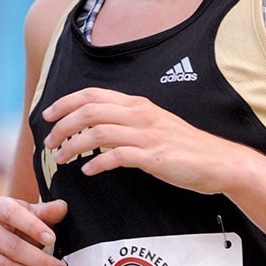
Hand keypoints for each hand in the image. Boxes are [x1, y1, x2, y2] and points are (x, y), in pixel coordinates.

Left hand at [41, 87, 243, 193]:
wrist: (217, 161)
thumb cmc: (183, 146)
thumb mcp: (153, 124)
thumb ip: (126, 122)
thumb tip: (96, 127)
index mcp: (137, 104)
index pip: (93, 94)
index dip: (65, 102)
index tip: (48, 115)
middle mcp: (139, 114)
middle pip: (89, 110)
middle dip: (62, 125)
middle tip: (49, 141)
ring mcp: (147, 135)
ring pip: (98, 132)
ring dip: (73, 145)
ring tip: (61, 158)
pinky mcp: (153, 157)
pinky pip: (117, 156)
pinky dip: (97, 163)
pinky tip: (88, 172)